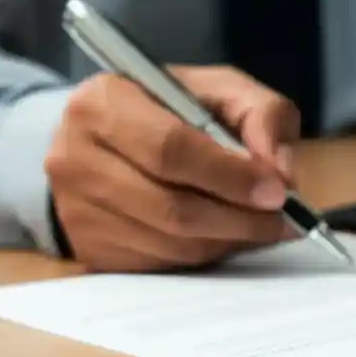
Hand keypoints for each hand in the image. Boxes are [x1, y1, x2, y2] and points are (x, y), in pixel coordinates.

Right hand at [45, 66, 299, 271]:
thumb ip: (261, 114)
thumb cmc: (169, 110)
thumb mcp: (219, 90)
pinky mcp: (87, 249)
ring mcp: (74, 210)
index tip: (276, 191)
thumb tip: (280, 172)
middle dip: (238, 218)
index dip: (229, 176)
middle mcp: (74, 157)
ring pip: (169, 243)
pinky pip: (158, 265)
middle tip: (281, 219)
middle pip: (171, 206)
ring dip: (226, 241)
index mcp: (102, 103)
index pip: (170, 149)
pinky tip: (222, 236)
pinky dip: (201, 256)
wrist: (105, 139)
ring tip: (259, 227)